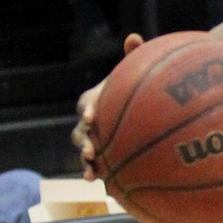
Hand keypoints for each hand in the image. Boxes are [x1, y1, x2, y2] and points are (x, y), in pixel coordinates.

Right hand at [73, 33, 144, 177]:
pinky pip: (97, 164)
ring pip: (85, 149)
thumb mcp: (136, 71)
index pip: (87, 102)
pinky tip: (100, 184)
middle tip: (90, 148)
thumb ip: (135, 55)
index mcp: (97, 98)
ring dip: (85, 159)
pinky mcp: (104, 153)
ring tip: (91, 169)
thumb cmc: (137, 86)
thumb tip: (134, 37)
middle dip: (83, 139)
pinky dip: (96, 173)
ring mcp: (96, 137)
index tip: (93, 115)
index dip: (88, 109)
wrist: (142, 106)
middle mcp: (92, 119)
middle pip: (80, 130)